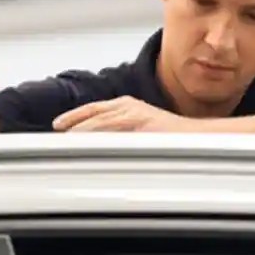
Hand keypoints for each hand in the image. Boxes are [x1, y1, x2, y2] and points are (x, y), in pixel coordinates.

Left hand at [53, 96, 193, 132]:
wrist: (198, 139)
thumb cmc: (173, 140)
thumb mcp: (141, 134)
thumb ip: (122, 137)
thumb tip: (100, 148)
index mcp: (128, 106)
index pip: (94, 109)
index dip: (74, 116)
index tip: (59, 125)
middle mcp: (129, 106)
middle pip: (92, 112)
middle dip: (72, 122)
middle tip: (56, 132)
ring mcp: (135, 114)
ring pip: (99, 120)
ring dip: (80, 130)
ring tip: (64, 140)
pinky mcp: (141, 123)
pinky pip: (113, 129)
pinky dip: (97, 135)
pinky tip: (86, 143)